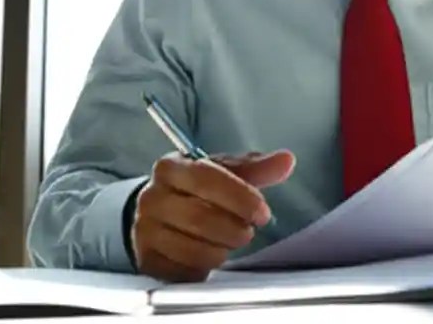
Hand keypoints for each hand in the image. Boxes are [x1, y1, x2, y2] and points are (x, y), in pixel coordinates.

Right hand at [132, 150, 295, 281]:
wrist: (157, 213)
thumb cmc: (195, 190)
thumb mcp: (223, 173)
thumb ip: (255, 168)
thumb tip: (287, 160)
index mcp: (170, 168)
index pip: (206, 179)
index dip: (239, 198)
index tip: (262, 212)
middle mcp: (151, 197)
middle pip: (200, 218)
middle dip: (234, 229)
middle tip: (248, 231)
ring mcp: (145, 230)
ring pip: (193, 249)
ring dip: (222, 250)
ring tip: (229, 243)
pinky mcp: (147, 259)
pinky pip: (184, 271)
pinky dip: (205, 268)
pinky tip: (209, 256)